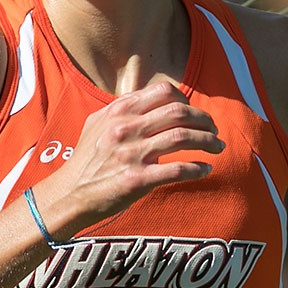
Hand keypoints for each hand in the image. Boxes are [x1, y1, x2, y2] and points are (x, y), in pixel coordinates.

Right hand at [31, 74, 223, 236]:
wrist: (69, 194)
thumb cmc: (85, 161)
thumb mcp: (96, 124)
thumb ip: (120, 109)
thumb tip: (147, 99)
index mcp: (119, 111)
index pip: (164, 92)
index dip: (186, 100)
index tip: (195, 113)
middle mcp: (127, 128)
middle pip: (179, 112)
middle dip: (204, 120)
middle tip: (214, 130)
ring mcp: (132, 154)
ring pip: (183, 138)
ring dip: (207, 141)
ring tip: (218, 147)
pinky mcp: (137, 180)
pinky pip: (177, 169)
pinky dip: (197, 168)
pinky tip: (205, 170)